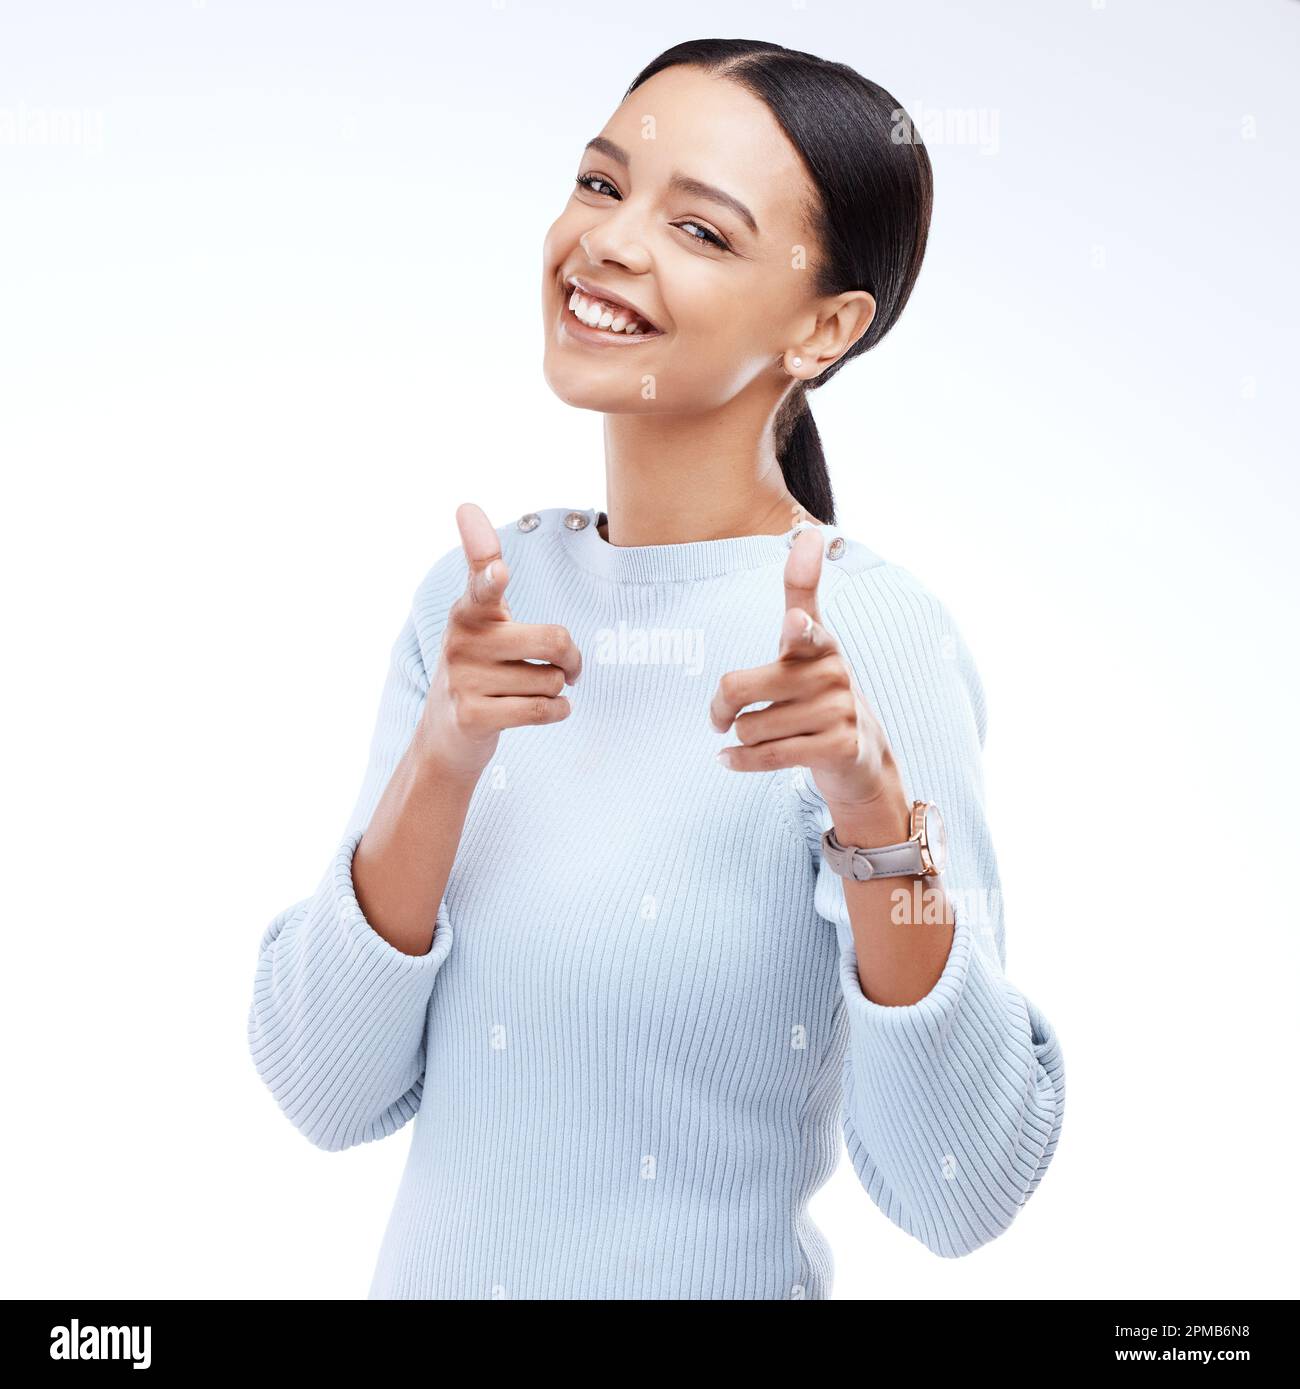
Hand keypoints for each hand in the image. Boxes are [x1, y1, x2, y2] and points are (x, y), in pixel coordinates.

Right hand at [415, 502, 582, 781]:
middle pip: (554, 640)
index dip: (493, 577)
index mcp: (469, 611)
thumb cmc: (477, 665)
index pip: (482, 586)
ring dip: (554, 689)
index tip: (499, 570)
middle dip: (571, 658)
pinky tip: (547, 709)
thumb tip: (465, 505)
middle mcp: (461, 641)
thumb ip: (483, 566)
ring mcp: (463, 681)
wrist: (446, 734)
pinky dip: (557, 711)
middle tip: (566, 666)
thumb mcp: (478, 614)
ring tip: (528, 690)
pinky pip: (542, 710)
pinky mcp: (472, 716)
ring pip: (552, 680)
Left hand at [709, 528, 908, 829]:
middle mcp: (832, 672)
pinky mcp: (839, 747)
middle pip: (738, 687)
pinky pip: (767, 755)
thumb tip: (811, 531)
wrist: (861, 756)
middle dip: (720, 709)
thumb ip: (803, 592)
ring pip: (750, 727)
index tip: (794, 624)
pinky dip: (740, 761)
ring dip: (741, 739)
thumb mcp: (811, 643)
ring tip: (757, 736)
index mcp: (819, 643)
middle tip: (721, 717)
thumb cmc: (821, 693)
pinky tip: (728, 759)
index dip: (797, 627)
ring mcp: (838, 711)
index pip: (805, 624)